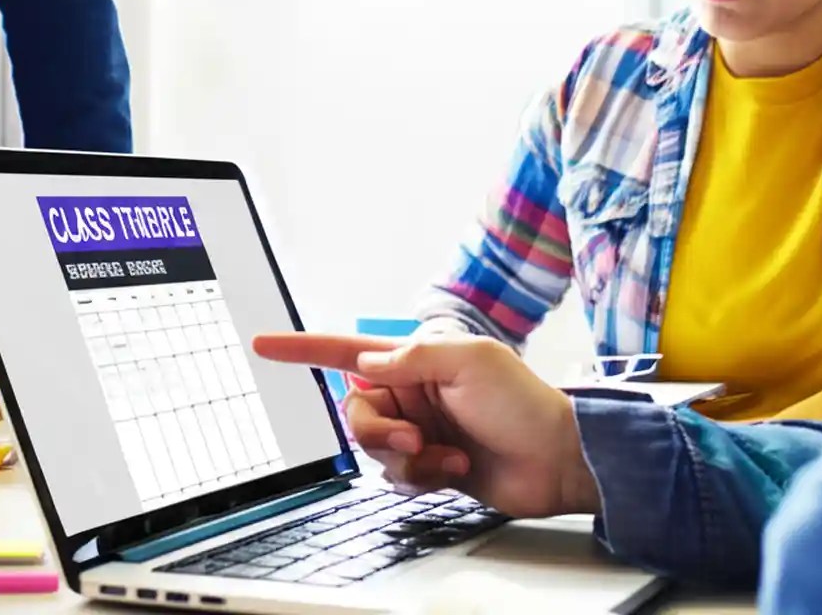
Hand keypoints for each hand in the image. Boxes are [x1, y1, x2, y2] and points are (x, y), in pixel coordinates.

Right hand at [252, 332, 600, 518]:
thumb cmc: (524, 402)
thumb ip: (411, 357)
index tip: (263, 344)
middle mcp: (411, 393)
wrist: (558, 458)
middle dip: (377, 430)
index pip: (346, 351)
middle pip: (355, 412)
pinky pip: (396, 477)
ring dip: (406, 457)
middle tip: (412, 438)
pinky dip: (422, 477)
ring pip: (373, 450)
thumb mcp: (471, 361)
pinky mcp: (430, 465)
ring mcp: (419, 430)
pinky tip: (455, 467)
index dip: (302, 349)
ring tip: (446, 453)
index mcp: (414, 359)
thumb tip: (365, 365)